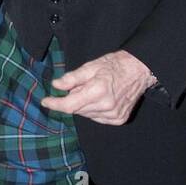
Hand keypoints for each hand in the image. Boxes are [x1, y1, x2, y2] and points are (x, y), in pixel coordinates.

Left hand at [41, 49, 155, 124]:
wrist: (139, 70)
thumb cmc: (115, 65)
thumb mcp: (91, 66)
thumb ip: (72, 78)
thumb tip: (56, 86)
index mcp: (97, 92)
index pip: (69, 105)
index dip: (55, 104)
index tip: (45, 102)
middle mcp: (106, 106)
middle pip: (77, 110)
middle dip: (73, 99)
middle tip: (80, 86)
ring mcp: (113, 115)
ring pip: (87, 115)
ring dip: (84, 105)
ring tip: (93, 91)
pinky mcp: (118, 119)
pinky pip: (98, 118)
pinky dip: (94, 110)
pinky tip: (101, 99)